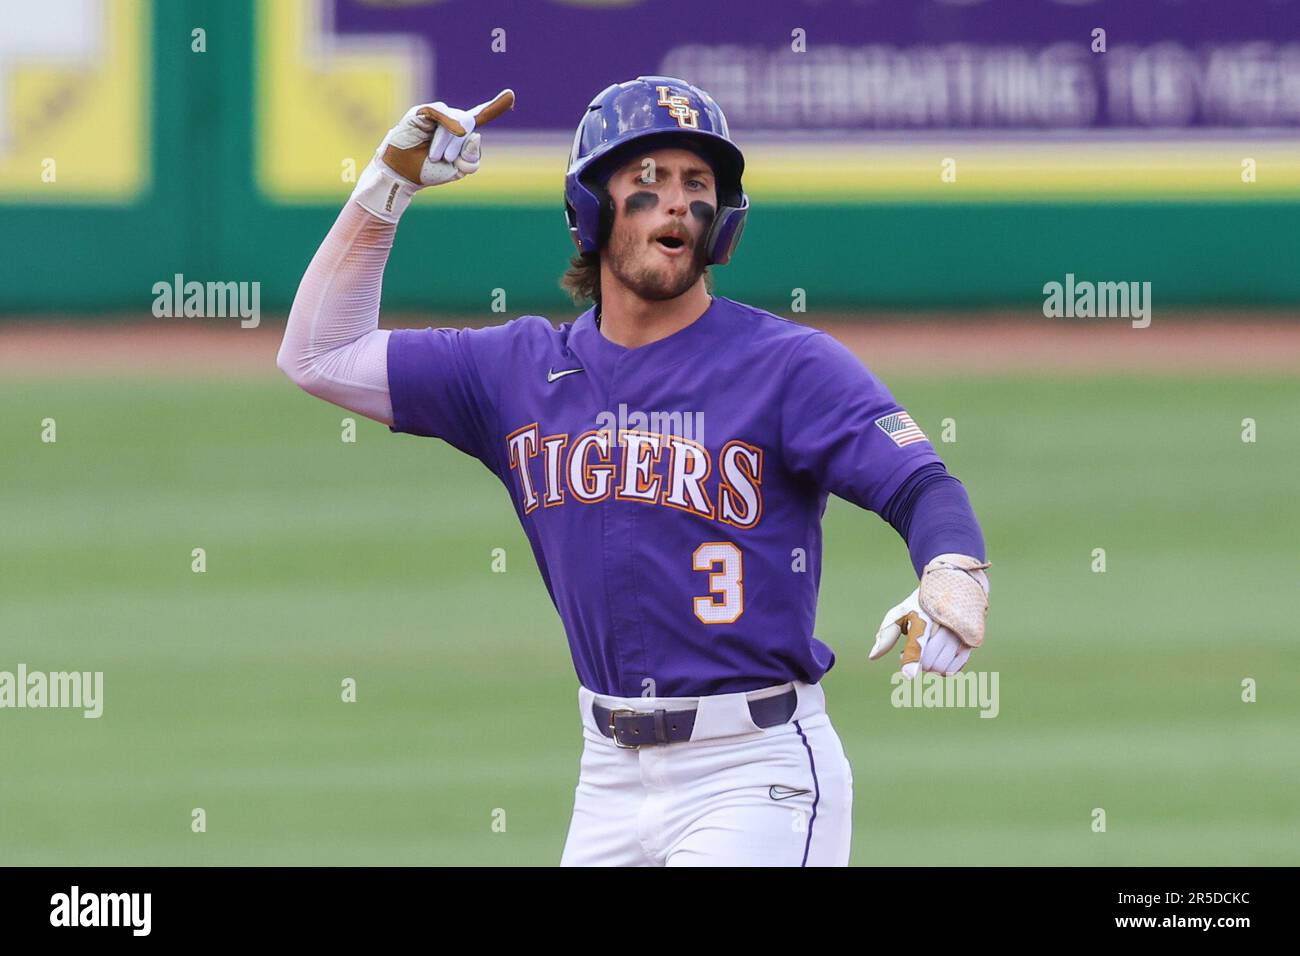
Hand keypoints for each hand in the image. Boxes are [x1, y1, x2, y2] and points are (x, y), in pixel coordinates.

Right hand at [352, 90, 514, 221]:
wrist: (403, 174)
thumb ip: (472, 159)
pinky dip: (445, 123)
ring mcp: (435, 114)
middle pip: (468, 123)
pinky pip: (438, 111)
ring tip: (435, 156)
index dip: (495, 107)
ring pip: (454, 119)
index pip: (481, 115)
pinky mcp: (420, 112)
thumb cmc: (429, 171)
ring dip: (448, 141)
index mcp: (460, 132)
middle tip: (446, 159)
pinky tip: (447, 132)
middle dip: (459, 144)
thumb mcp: (458, 170)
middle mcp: (450, 119)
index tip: (512, 96)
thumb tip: (476, 135)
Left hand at [867, 554, 989, 679]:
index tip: (908, 674)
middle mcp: (944, 629)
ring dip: (929, 667)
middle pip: (927, 664)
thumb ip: (887, 635)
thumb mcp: (901, 613)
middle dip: (916, 663)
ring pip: (941, 669)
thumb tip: (872, 657)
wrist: (954, 588)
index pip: (918, 644)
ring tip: (926, 652)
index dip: (912, 660)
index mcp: (923, 620)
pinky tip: (938, 657)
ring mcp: (959, 637)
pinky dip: (943, 669)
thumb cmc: (922, 604)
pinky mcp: (970, 644)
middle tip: (911, 650)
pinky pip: (954, 669)